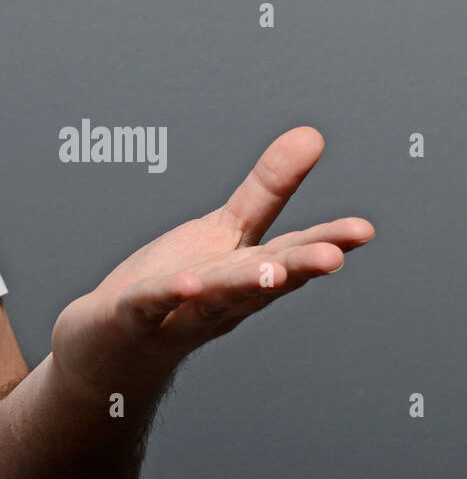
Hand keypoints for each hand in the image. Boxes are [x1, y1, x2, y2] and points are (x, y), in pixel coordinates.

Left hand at [49, 126, 374, 402]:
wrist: (116, 344)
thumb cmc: (180, 285)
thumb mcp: (227, 230)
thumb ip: (268, 188)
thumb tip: (313, 134)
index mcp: (247, 272)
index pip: (291, 254)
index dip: (326, 242)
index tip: (363, 230)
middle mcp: (221, 297)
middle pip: (261, 279)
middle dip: (296, 269)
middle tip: (332, 258)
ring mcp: (178, 311)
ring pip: (215, 296)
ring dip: (242, 285)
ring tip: (271, 272)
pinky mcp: (132, 315)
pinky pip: (151, 304)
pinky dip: (169, 294)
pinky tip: (186, 285)